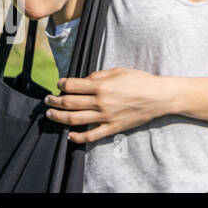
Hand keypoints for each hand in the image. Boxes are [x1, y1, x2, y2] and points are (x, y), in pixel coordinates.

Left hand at [45, 67, 172, 142]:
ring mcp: (105, 117)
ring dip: (59, 117)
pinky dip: (77, 137)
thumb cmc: (141, 80)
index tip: (59, 83)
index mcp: (102, 86)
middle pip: (69, 103)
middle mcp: (100, 102)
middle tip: (47, 100)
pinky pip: (90, 136)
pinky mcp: (112, 128)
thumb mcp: (120, 70)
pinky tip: (69, 135)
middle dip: (54, 101)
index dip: (62, 84)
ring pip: (74, 120)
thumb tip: (85, 79)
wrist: (159, 96)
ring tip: (50, 114)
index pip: (73, 86)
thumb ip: (100, 75)